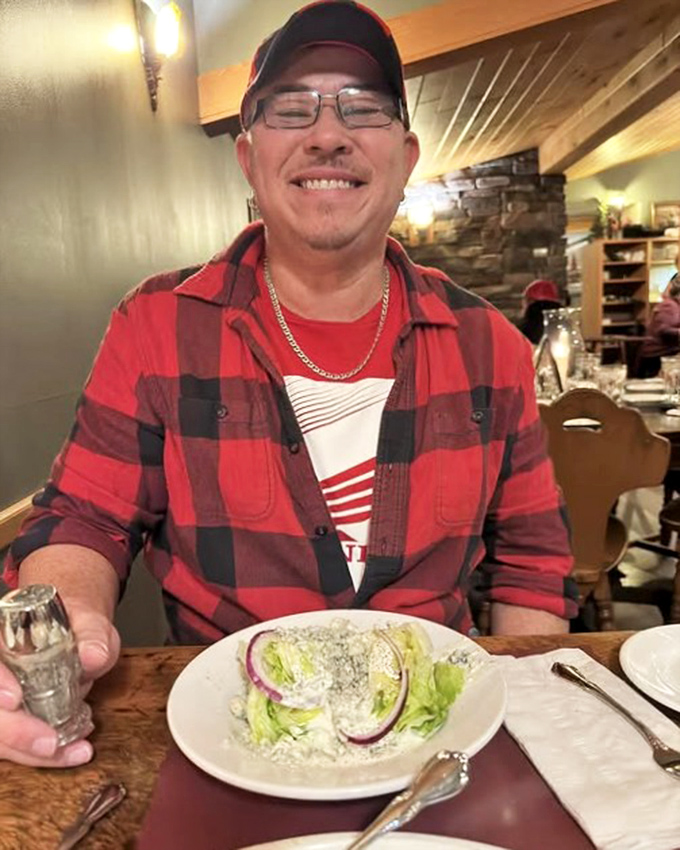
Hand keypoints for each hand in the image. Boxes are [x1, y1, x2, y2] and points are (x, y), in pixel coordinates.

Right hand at [0, 603, 119, 766]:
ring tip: (75, 750)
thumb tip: (93, 656)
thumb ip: (92, 634)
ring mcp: (2, 702)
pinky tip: (72, 751)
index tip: (14, 699)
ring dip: (31, 752)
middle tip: (50, 743)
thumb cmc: (75, 621)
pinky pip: (15, 747)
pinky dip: (42, 755)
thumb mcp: (89, 619)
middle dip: (15, 732)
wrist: (76, 630)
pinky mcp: (13, 723)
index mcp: (3, 639)